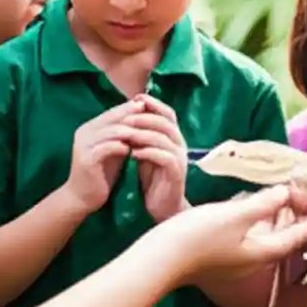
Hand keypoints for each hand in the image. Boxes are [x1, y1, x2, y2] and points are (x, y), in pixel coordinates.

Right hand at [63, 99, 145, 213]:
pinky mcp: (86, 159)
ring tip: (149, 134)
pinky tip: (135, 150)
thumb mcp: (114, 150)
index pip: (113, 112)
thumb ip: (123, 136)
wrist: (82, 198)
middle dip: (134, 117)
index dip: (132, 109)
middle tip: (154, 118)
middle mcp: (84, 132)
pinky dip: (122, 147)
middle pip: (112, 118)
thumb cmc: (102, 173)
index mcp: (90, 127)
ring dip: (132, 132)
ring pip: (111, 131)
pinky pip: (107, 147)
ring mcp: (84, 145)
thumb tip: (143, 120)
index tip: (152, 110)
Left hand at [125, 94, 188, 222]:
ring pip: (164, 138)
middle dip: (145, 117)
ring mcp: (180, 158)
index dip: (154, 103)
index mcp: (174, 137)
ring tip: (126, 133)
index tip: (135, 98)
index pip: (168, 113)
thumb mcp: (146, 153)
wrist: (163, 207)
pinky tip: (133, 153)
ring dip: (143, 134)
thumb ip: (141, 136)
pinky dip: (148, 152)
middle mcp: (180, 144)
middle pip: (166, 122)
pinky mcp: (177, 173)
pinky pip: (164, 157)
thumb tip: (127, 115)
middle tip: (125, 117)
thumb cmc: (153, 179)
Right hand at [150, 186, 306, 285]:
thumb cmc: (199, 237)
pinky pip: (250, 238)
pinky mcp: (222, 257)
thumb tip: (287, 191)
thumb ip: (264, 203)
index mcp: (264, 253)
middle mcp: (255, 261)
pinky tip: (252, 208)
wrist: (161, 259)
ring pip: (267, 238)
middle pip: (284, 238)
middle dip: (295, 216)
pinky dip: (258, 222)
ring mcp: (237, 262)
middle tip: (303, 192)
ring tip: (283, 196)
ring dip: (276, 218)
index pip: (299, 236)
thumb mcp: (235, 216)